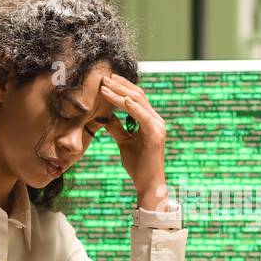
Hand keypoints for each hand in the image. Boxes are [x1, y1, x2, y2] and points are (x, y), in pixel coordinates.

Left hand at [99, 74, 169, 210]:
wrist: (148, 183)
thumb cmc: (138, 164)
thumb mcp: (124, 141)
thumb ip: (117, 128)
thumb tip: (105, 117)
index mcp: (150, 121)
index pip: (136, 97)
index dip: (122, 87)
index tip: (107, 80)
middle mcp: (156, 120)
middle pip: (137, 95)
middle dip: (119, 85)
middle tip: (104, 77)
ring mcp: (157, 127)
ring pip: (138, 102)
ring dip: (120, 92)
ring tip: (105, 86)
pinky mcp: (155, 135)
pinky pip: (142, 116)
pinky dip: (132, 107)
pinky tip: (121, 99)